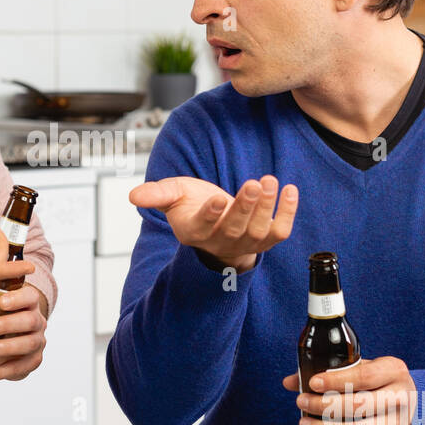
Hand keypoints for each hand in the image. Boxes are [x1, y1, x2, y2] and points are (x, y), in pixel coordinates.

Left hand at [0, 284, 47, 384]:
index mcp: (29, 302)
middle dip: (6, 324)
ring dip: (5, 348)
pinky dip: (0, 372)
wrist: (10, 339)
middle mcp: (38, 321)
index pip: (30, 296)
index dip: (17, 298)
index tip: (0, 302)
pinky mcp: (32, 362)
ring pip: (28, 344)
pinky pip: (19, 368)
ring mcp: (37, 342)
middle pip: (29, 321)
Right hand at [129, 175, 297, 271]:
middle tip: (253, 183)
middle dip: (245, 206)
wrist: (216, 219)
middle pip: (234, 229)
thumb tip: (134, 196)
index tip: (218, 198)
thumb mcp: (172, 195)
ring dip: (267, 206)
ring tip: (270, 181)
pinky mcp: (265, 240)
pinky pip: (280, 231)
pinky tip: (290, 190)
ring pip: (258, 230)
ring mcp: (245, 243)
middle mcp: (219, 241)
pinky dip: (288, 212)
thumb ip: (156, 194)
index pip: (202, 226)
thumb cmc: (192, 204)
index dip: (211, 214)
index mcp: (194, 231)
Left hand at [282, 356, 417, 424]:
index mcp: (394, 372)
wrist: (412, 400)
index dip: (336, 380)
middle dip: (323, 405)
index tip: (313, 383)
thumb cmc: (380, 380)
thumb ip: (330, 370)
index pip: (364, 376)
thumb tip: (290, 381)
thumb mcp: (364, 365)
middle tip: (301, 402)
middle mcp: (399, 400)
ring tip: (304, 423)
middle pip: (358, 406)